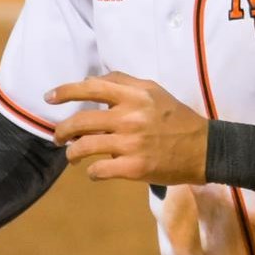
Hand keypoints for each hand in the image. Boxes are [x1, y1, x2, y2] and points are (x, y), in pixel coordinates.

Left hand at [47, 72, 207, 184]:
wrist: (204, 149)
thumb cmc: (176, 118)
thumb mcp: (154, 92)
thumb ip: (124, 85)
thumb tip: (91, 82)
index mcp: (134, 95)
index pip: (91, 87)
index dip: (65, 91)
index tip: (49, 97)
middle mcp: (130, 116)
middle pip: (80, 121)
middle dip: (62, 131)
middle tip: (57, 137)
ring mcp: (130, 143)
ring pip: (84, 147)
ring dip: (72, 153)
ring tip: (72, 156)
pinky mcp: (134, 168)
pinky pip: (98, 170)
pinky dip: (92, 171)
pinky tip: (94, 171)